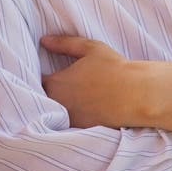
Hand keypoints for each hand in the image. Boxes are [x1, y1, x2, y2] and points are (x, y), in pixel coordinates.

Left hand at [41, 35, 171, 133]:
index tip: (45, 73)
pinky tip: (80, 109)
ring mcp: (69, 118)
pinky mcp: (81, 129)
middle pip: (41, 99)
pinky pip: (68, 123)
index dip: (38, 77)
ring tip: (69, 97)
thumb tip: (43, 41)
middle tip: (55, 86)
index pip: (35, 82)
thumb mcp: (89, 48)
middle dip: (44, 93)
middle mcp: (57, 103)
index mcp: (56, 83)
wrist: (136, 95)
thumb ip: (63, 43)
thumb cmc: (114, 68)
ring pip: (54, 113)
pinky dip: (69, 117)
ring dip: (56, 106)